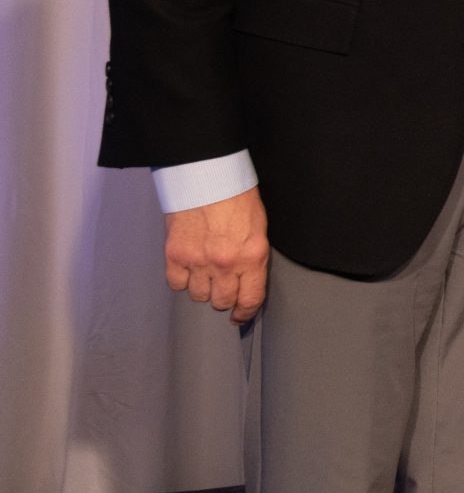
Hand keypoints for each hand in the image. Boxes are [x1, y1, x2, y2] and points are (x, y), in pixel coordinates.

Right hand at [165, 185, 269, 323]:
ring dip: (202, 288)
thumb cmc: (236, 197)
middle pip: (221, 301)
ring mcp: (198, 261)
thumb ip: (252, 257)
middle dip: (223, 297)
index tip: (240, 316)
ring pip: (198, 295)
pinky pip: (176, 284)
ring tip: (205, 271)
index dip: (245, 312)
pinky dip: (181, 279)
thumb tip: (246, 282)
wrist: (207, 176)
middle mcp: (225, 263)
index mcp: (252, 256)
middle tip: (222, 287)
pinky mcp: (175, 255)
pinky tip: (188, 267)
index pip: (250, 299)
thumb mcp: (258, 228)